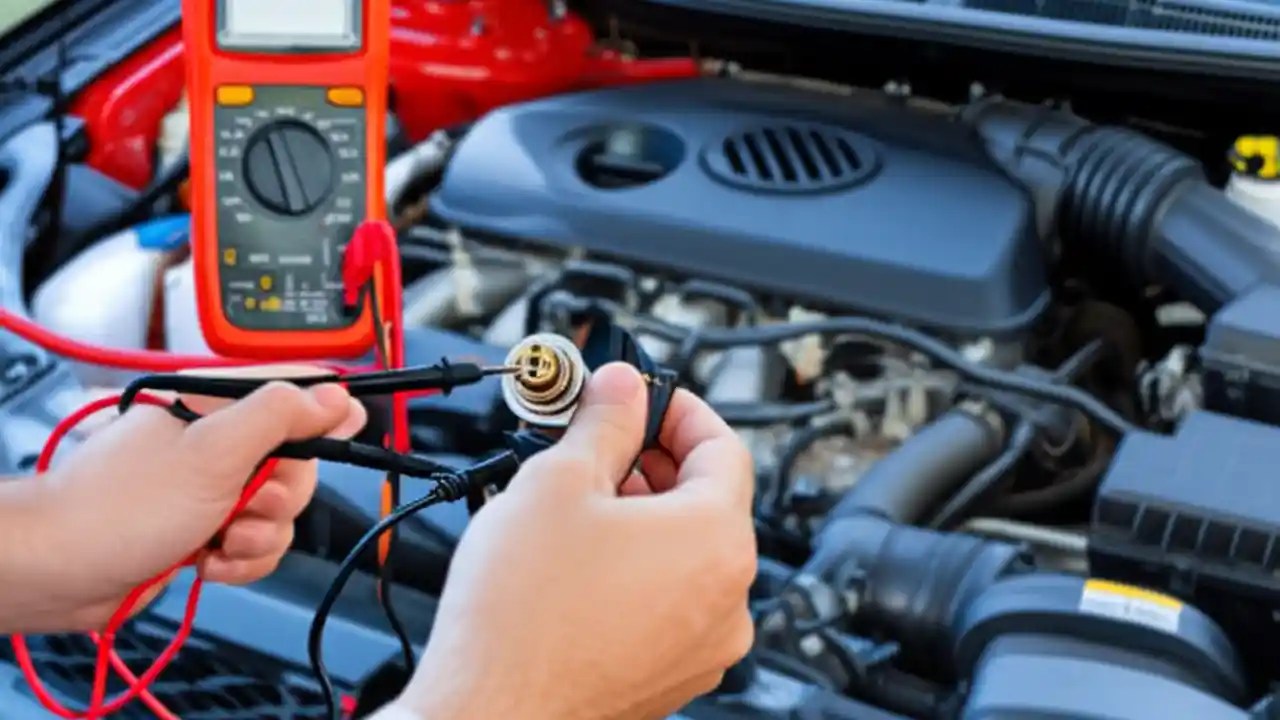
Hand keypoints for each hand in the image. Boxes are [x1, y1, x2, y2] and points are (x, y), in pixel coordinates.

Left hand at [9, 366, 365, 632]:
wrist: (60, 571)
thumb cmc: (119, 507)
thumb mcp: (213, 453)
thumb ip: (279, 417)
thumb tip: (337, 395)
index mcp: (218, 406)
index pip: (294, 394)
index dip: (322, 420)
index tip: (325, 447)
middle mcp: (218, 443)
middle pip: (298, 464)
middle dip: (281, 498)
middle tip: (246, 503)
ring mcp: (212, 489)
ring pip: (279, 512)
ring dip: (258, 536)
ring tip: (219, 539)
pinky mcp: (206, 530)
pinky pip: (255, 544)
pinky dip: (239, 560)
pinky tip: (208, 560)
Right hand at [396, 363, 756, 719]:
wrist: (491, 715)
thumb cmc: (522, 617)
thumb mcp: (556, 482)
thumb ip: (602, 422)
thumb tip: (621, 388)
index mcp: (717, 543)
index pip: (724, 448)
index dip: (677, 411)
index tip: (641, 400)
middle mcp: (728, 600)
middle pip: (707, 502)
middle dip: (653, 463)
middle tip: (599, 444)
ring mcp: (704, 647)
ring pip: (686, 555)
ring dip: (642, 517)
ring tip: (580, 505)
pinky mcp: (671, 677)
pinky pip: (669, 603)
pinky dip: (638, 570)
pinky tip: (582, 563)